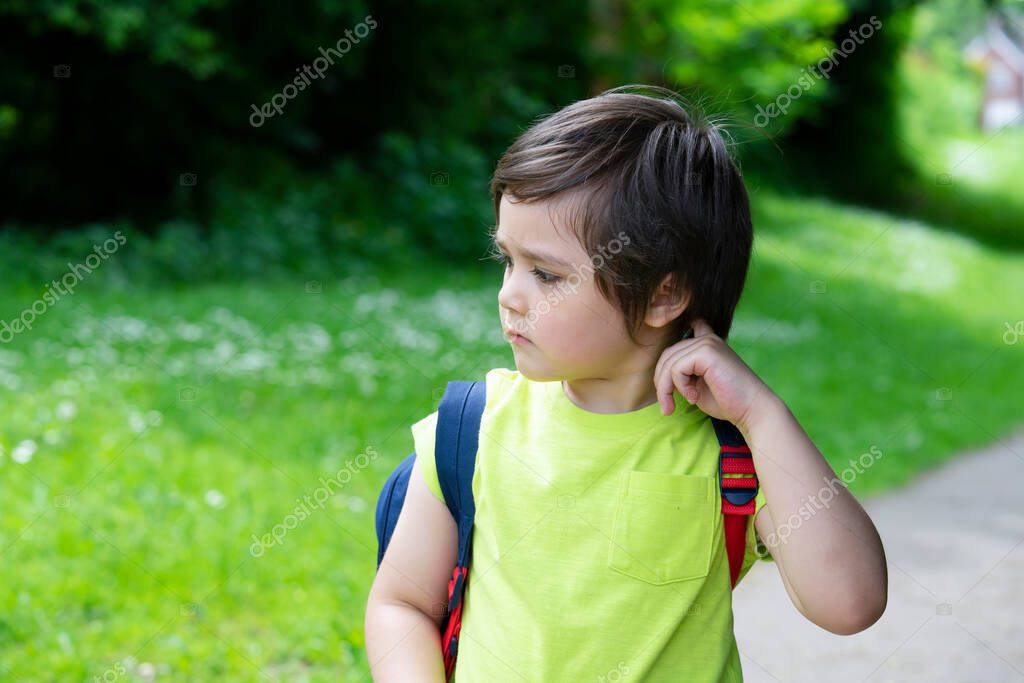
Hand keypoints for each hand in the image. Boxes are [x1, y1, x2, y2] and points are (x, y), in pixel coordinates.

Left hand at [653, 318, 774, 431]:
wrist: (751, 409)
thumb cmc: (726, 400)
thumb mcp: (697, 384)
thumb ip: (682, 373)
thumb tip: (660, 374)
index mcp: (707, 343)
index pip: (683, 335)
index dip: (673, 349)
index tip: (671, 371)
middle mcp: (706, 339)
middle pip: (667, 355)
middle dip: (662, 383)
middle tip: (667, 406)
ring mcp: (707, 343)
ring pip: (668, 363)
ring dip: (667, 388)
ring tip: (681, 404)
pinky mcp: (706, 351)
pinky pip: (677, 368)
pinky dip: (680, 386)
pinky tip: (693, 397)